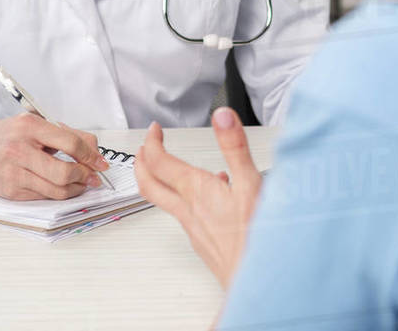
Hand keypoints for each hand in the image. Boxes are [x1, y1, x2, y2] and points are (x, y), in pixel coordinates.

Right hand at [0, 113, 112, 199]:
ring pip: (57, 190)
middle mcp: (19, 150)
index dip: (90, 155)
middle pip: (64, 172)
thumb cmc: (6, 135)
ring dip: (76, 189)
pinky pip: (44, 197)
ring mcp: (13, 173)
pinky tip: (63, 188)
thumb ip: (65, 133)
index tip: (101, 162)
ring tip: (82, 184)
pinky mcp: (10, 192)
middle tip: (93, 176)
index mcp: (29, 127)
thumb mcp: (34, 123)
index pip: (70, 143)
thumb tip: (94, 150)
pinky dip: (59, 194)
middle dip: (85, 176)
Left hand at [134, 107, 262, 287]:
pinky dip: (187, 198)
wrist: (255, 280)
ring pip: (165, 200)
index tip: (154, 130)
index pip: (160, 161)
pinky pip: (185, 214)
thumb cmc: (255, 238)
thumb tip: (222, 117)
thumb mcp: (250, 183)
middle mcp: (188, 210)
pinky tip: (211, 197)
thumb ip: (234, 147)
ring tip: (167, 167)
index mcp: (196, 191)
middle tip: (144, 147)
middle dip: (142, 162)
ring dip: (160, 180)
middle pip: (150, 184)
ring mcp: (192, 228)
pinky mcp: (201, 241)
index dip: (152, 142)